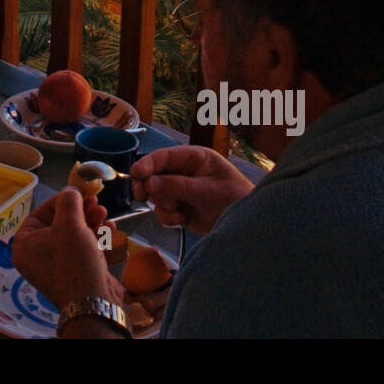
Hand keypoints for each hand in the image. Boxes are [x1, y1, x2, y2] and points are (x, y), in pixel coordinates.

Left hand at [12, 188, 123, 309]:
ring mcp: (56, 267)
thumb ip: (69, 201)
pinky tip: (109, 228)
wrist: (94, 301)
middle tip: (95, 201)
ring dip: (90, 221)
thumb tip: (71, 191)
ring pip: (73, 235)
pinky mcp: (75, 273)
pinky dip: (95, 237)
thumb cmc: (74, 259)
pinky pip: (82, 249)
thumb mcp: (70, 223)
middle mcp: (36, 256)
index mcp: (24, 245)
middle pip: (58, 223)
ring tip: (104, 213)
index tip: (78, 193)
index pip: (39, 213)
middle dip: (80, 211)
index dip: (60, 200)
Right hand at [130, 145, 253, 234]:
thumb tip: (149, 183)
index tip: (136, 173)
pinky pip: (163, 211)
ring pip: (156, 195)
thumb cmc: (234, 199)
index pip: (164, 157)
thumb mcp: (207, 190)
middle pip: (154, 175)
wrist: (248, 227)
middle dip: (149, 185)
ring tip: (177, 210)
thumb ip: (178, 186)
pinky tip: (182, 219)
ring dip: (162, 204)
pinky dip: (168, 216)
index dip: (148, 163)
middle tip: (142, 194)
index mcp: (194, 158)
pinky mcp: (180, 209)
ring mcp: (181, 191)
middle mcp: (184, 172)